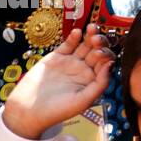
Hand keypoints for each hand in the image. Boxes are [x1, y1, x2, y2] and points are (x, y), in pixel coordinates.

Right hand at [1, 25, 113, 140]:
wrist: (28, 111)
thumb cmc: (58, 111)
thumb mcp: (83, 101)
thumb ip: (100, 84)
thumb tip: (111, 64)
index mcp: (93, 79)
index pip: (106, 62)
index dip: (106, 55)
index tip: (102, 53)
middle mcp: (85, 69)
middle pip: (97, 50)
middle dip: (100, 43)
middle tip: (97, 39)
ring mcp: (71, 61)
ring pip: (85, 45)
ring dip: (90, 36)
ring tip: (92, 29)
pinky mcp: (57, 57)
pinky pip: (68, 45)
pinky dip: (73, 38)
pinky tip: (77, 32)